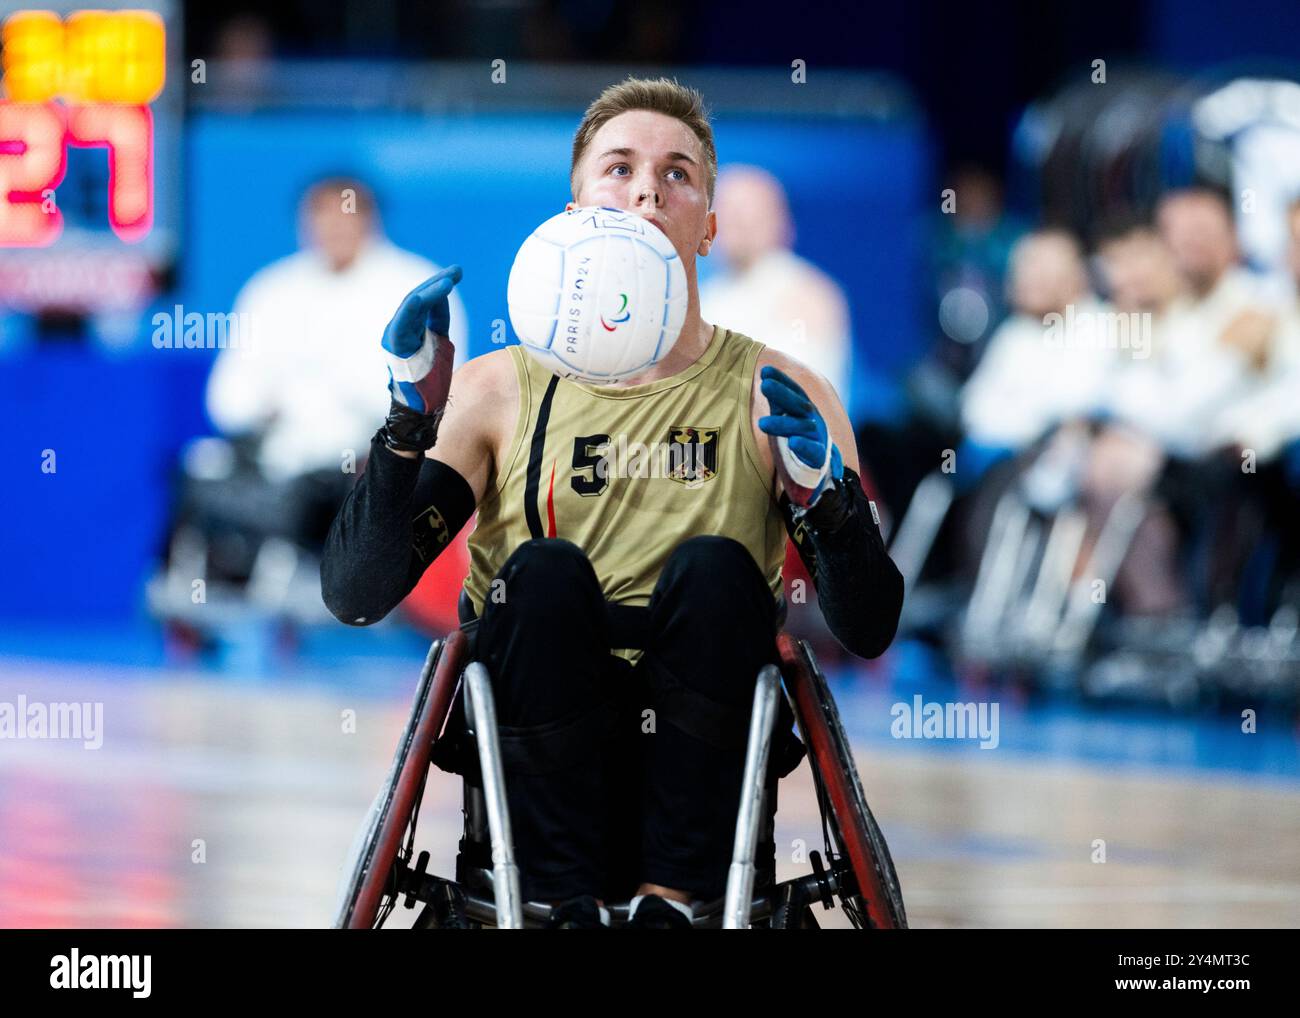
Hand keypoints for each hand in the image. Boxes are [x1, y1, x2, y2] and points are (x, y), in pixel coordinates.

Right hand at [378, 266, 460, 453]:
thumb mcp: (439, 341)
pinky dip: (411, 309)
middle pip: (418, 298)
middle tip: (457, 271)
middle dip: (438, 282)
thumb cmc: (429, 378)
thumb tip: (443, 295)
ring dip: (430, 291)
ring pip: (411, 306)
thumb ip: (438, 319)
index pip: (425, 300)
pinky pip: (402, 323)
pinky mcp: (395, 346)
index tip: (457, 272)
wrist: (420, 408)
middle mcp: (401, 328)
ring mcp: (396, 336)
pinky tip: (423, 296)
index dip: (440, 285)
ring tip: (448, 280)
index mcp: (411, 327)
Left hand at [757, 364, 842, 508]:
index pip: (795, 391)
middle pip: (799, 405)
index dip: (782, 380)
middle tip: (764, 385)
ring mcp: (817, 438)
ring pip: (802, 428)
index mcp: (805, 410)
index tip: (766, 371)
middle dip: (782, 394)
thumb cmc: (797, 438)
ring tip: (762, 423)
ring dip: (783, 424)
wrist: (818, 469)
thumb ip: (779, 399)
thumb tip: (765, 373)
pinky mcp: (819, 458)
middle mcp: (812, 420)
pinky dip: (804, 446)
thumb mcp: (787, 416)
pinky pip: (813, 451)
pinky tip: (794, 442)